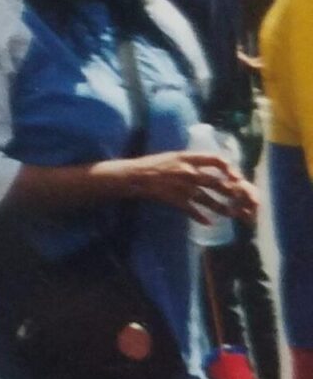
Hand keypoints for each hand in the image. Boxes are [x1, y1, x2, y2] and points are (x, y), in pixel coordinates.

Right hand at [117, 149, 258, 223]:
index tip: (236, 176)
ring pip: (210, 200)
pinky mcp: (176, 200)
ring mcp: (183, 188)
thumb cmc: (151, 164)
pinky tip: (210, 223)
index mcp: (188, 158)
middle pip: (219, 183)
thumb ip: (190, 161)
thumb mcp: (172, 156)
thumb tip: (207, 165)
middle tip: (244, 200)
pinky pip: (193, 211)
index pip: (216, 160)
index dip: (229, 168)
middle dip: (235, 194)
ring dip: (224, 209)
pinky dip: (202, 217)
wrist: (134, 176)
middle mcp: (189, 172)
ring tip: (234, 215)